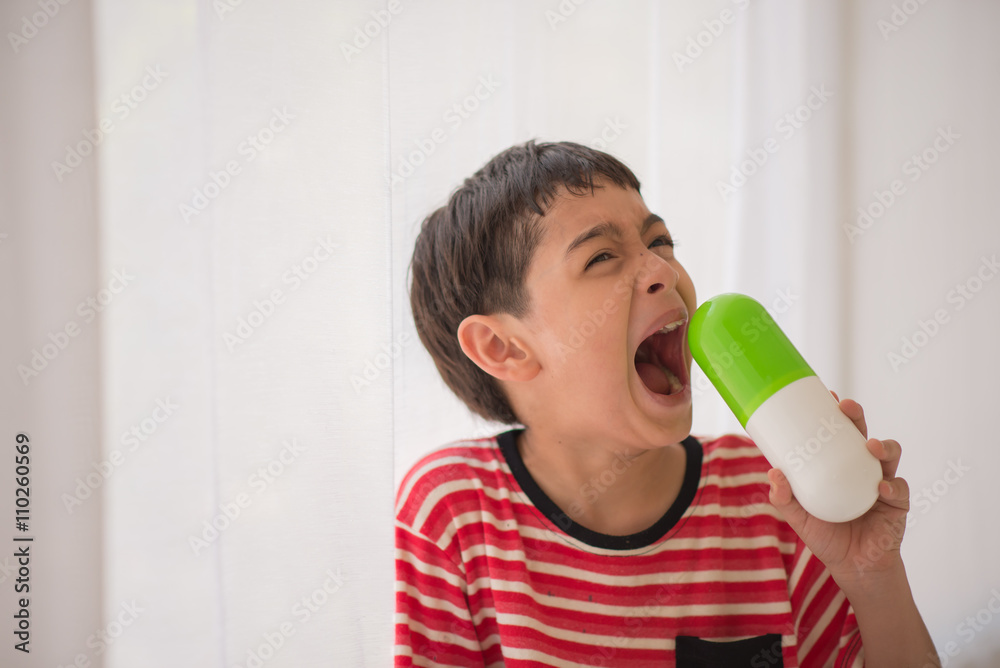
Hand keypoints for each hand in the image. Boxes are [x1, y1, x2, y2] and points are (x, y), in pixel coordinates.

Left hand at [766, 392, 908, 587]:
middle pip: (862, 434)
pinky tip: (880, 489)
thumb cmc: (827, 537)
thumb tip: (773, 472)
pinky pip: (899, 488)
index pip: (837, 434)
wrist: (854, 568)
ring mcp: (881, 482)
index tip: (827, 395)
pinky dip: (891, 486)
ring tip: (870, 447)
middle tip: (847, 409)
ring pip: (888, 454)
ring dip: (882, 446)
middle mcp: (860, 468)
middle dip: (857, 417)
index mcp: (838, 466)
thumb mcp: (799, 518)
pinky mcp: (898, 502)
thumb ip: (784, 498)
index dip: (834, 413)